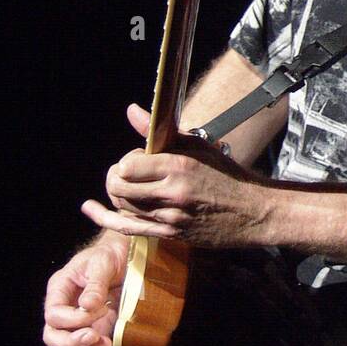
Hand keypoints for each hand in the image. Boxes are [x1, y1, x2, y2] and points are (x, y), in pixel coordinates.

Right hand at [42, 233, 126, 345]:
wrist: (127, 257)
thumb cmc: (109, 255)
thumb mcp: (103, 263)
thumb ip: (95, 284)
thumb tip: (87, 305)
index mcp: (60, 291)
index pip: (53, 315)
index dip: (73, 320)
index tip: (98, 309)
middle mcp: (66, 310)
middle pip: (53, 338)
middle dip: (72, 343)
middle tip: (95, 337)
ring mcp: (80, 325)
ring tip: (107, 344)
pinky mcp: (97, 332)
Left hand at [80, 104, 268, 248]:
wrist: (254, 212)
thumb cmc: (227, 175)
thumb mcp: (197, 145)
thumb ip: (159, 132)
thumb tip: (133, 111)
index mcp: (178, 166)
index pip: (127, 166)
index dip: (126, 161)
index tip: (139, 159)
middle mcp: (172, 192)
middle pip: (119, 187)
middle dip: (114, 178)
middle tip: (125, 173)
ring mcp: (170, 216)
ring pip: (122, 207)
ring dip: (118, 195)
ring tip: (130, 187)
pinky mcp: (170, 234)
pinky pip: (128, 228)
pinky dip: (107, 217)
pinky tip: (92, 209)